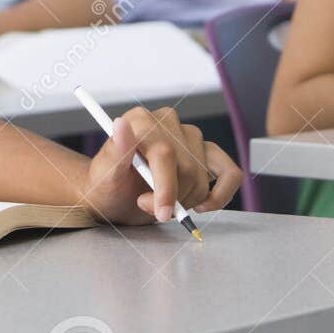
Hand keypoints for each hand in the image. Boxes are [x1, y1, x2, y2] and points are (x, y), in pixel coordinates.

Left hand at [78, 105, 241, 223]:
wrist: (114, 194)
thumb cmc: (107, 185)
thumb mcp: (104, 175)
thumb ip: (115, 152)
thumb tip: (120, 124)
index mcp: (140, 120)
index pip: (165, 154)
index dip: (165, 188)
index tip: (160, 212)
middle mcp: (167, 121)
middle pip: (186, 169)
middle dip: (171, 198)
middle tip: (148, 208)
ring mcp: (189, 135)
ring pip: (203, 176)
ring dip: (186, 200)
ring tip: (162, 203)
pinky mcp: (205, 152)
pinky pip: (229, 172)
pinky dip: (221, 194)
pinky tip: (201, 205)